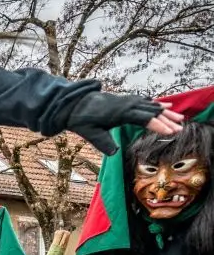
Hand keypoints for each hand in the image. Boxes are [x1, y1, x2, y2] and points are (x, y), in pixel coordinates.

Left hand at [65, 92, 182, 154]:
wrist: (75, 104)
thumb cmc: (83, 120)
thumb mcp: (91, 134)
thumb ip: (103, 144)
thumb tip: (114, 154)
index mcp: (121, 113)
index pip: (144, 119)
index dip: (158, 125)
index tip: (170, 132)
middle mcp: (128, 105)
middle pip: (152, 112)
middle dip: (167, 120)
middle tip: (180, 128)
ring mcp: (128, 101)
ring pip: (151, 106)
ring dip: (166, 112)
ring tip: (180, 118)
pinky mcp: (127, 101)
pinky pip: (146, 102)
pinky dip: (157, 104)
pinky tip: (167, 105)